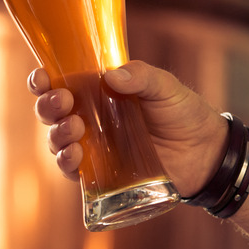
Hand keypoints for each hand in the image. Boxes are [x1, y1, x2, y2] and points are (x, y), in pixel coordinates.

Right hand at [28, 60, 228, 196]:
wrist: (205, 153)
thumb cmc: (183, 113)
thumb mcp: (165, 87)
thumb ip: (141, 76)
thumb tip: (111, 76)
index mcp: (97, 90)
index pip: (59, 81)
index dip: (42, 79)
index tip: (43, 77)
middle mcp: (88, 116)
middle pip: (50, 110)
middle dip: (47, 106)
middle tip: (64, 102)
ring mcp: (92, 146)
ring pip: (56, 139)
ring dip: (56, 134)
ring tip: (75, 130)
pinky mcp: (100, 173)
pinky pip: (71, 170)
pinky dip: (66, 163)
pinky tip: (74, 157)